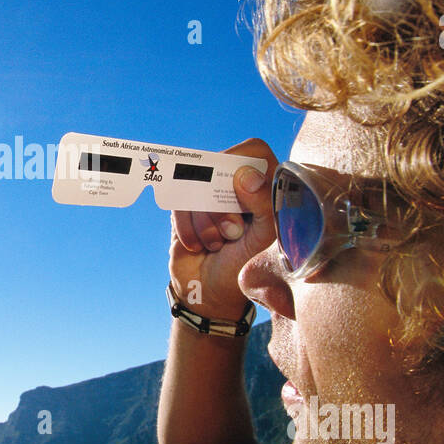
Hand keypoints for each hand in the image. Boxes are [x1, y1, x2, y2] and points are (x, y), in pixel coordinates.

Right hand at [168, 138, 278, 318]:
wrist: (209, 291)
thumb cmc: (246, 265)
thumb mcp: (264, 238)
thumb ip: (264, 204)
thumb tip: (246, 174)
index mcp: (265, 186)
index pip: (254, 151)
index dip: (243, 168)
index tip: (240, 196)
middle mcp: (236, 184)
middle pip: (219, 166)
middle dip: (221, 206)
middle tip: (232, 231)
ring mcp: (208, 192)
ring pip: (196, 185)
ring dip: (205, 222)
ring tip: (217, 243)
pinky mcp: (184, 204)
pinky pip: (178, 202)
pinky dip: (187, 228)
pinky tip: (199, 244)